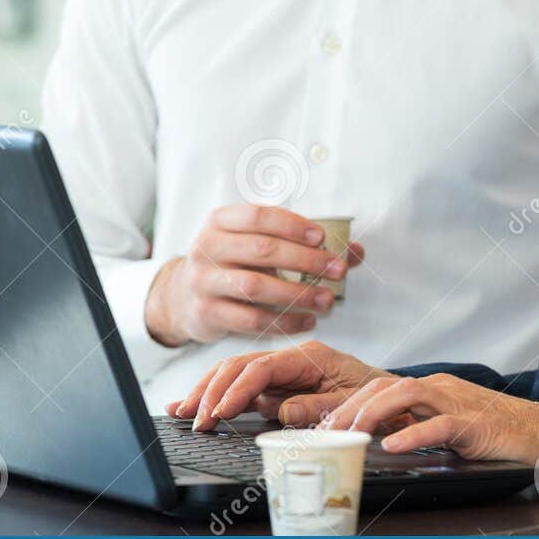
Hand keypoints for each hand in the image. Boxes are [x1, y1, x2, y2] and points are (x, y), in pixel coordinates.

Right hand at [143, 205, 365, 345]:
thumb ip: (302, 244)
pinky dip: (284, 322)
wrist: (182, 297)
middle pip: (262, 250)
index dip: (293, 226)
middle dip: (306, 260)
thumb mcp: (255, 244)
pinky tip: (306, 320)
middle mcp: (207, 247)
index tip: (322, 238)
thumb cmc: (232, 263)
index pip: (259, 216)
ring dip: (298, 294)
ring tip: (327, 300)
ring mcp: (204, 281)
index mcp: (221, 220)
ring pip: (257, 286)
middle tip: (337, 269)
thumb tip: (356, 251)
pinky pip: (251, 319)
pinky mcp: (207, 313)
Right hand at [167, 340, 391, 430]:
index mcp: (310, 357)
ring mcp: (284, 369)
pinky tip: (196, 404)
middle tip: (191, 418)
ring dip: (208, 391)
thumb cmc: (377, 398)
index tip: (218, 413)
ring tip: (181, 410)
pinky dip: (218, 394)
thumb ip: (318, 407)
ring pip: (236, 372)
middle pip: (241, 365)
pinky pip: (243, 384)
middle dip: (212, 390)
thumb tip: (279, 411)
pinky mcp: (280, 382)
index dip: (237, 390)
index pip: (262, 369)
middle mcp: (293, 358)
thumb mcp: (354, 404)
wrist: (394, 395)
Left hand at [321, 374, 538, 464]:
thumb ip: (413, 427)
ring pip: (406, 395)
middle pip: (383, 385)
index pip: (377, 387)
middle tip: (324, 432)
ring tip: (350, 434)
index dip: (346, 403)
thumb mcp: (444, 426)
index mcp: (428, 388)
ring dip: (373, 413)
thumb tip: (374, 441)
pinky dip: (414, 434)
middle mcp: (438, 388)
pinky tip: (394, 447)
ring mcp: (456, 402)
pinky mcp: (475, 422)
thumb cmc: (492, 432)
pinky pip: (440, 424)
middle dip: (349, 406)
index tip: (321, 426)